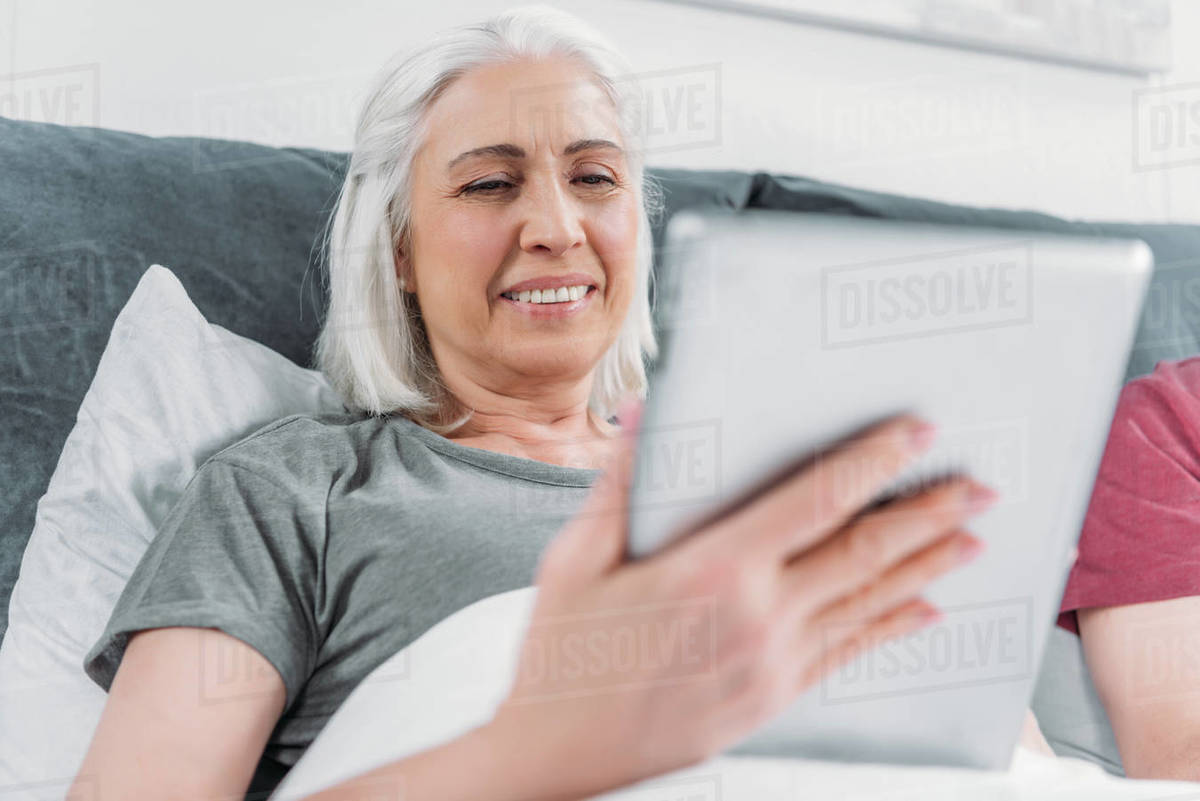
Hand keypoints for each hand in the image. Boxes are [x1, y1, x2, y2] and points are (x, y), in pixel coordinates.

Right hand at [489, 399, 992, 799]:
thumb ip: (620, 485)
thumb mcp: (575, 561)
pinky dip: (893, 626)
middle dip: (929, 512)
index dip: (873, 460)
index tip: (916, 431)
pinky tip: (926, 610)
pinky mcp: (773, 698)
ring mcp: (773, 663)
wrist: (561, 759)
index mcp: (712, 568)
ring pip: (870, 603)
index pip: (816, 499)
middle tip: (978, 486)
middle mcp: (758, 615)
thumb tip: (644, 416)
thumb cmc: (562, 657)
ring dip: (928, 566)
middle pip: (864, 551)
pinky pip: (849, 654)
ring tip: (972, 537)